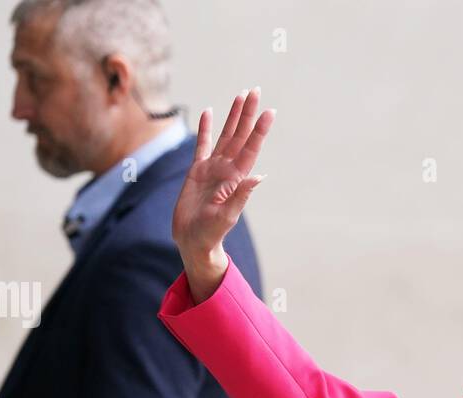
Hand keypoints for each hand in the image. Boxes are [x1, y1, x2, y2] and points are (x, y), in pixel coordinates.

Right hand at [172, 87, 274, 301]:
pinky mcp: (197, 171)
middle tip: (255, 90)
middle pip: (239, 135)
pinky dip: (206, 129)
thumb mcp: (226, 216)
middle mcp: (227, 169)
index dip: (259, 130)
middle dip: (247, 113)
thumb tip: (258, 177)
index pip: (250, 149)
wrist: (193, 241)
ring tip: (240, 95)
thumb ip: (241, 196)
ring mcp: (212, 168)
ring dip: (233, 116)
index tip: (269, 112)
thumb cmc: (211, 234)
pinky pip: (202, 145)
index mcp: (236, 179)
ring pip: (225, 136)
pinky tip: (209, 112)